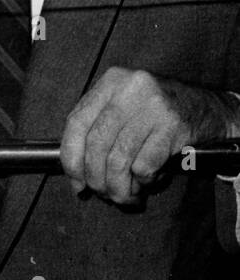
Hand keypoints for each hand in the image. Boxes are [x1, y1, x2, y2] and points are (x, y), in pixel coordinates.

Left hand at [61, 67, 235, 203]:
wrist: (208, 109)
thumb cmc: (155, 114)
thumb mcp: (123, 108)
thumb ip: (97, 131)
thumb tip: (75, 175)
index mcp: (110, 82)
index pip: (76, 123)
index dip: (71, 158)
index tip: (75, 181)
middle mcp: (129, 90)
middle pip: (97, 144)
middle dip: (96, 177)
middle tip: (101, 193)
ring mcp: (152, 107)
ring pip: (119, 159)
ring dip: (117, 187)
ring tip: (122, 196)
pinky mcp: (173, 126)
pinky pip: (144, 165)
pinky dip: (142, 181)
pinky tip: (147, 181)